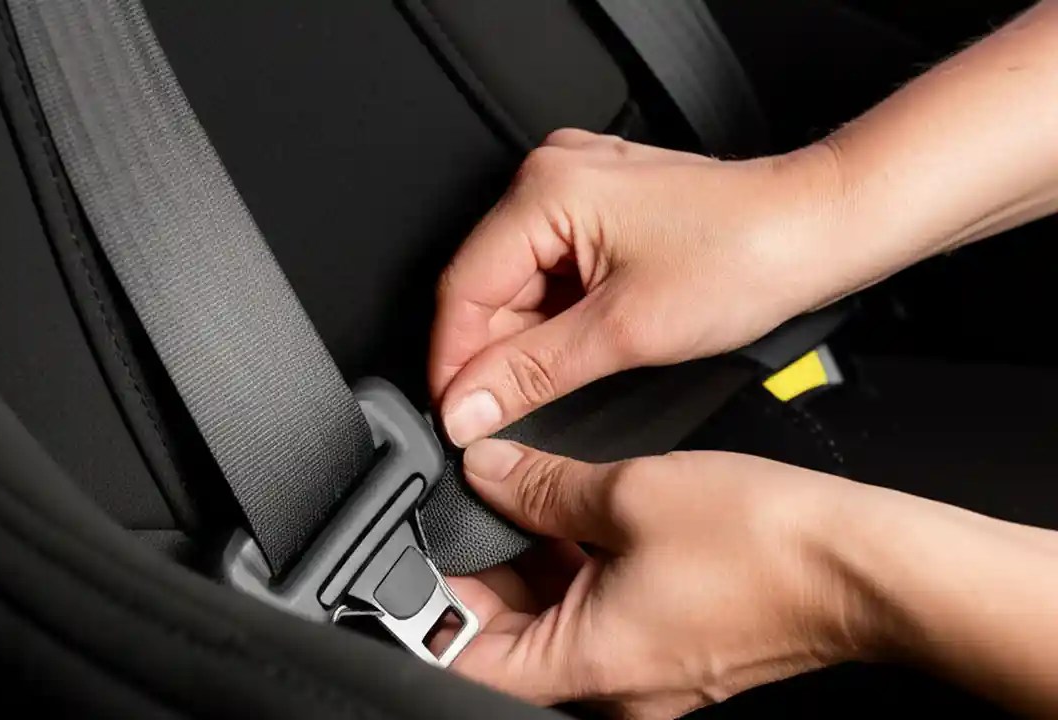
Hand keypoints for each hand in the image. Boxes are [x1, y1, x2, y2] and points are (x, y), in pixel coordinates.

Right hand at [429, 130, 843, 445]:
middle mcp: (552, 176)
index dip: (453, 362)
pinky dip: (560, 317)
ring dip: (532, 339)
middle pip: (488, 286)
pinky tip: (587, 343)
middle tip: (510, 412)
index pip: (464, 289)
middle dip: (497, 353)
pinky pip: (551, 271)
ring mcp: (576, 188)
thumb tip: (466, 406)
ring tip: (577, 369)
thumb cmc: (748, 257)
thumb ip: (531, 372)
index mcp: (546, 189)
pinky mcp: (598, 207)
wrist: (818, 231)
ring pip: (519, 284)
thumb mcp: (623, 332)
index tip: (454, 415)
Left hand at [446, 439, 891, 718]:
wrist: (861, 565)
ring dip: (535, 569)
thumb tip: (487, 471)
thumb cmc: (767, 545)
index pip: (468, 658)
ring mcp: (649, 676)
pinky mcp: (677, 653)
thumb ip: (538, 485)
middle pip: (510, 644)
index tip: (431, 549)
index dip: (436, 602)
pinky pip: (602, 622)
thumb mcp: (627, 492)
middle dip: (487, 573)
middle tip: (477, 510)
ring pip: (556, 629)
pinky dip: (580, 576)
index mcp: (589, 667)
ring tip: (529, 503)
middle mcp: (616, 688)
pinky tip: (584, 521)